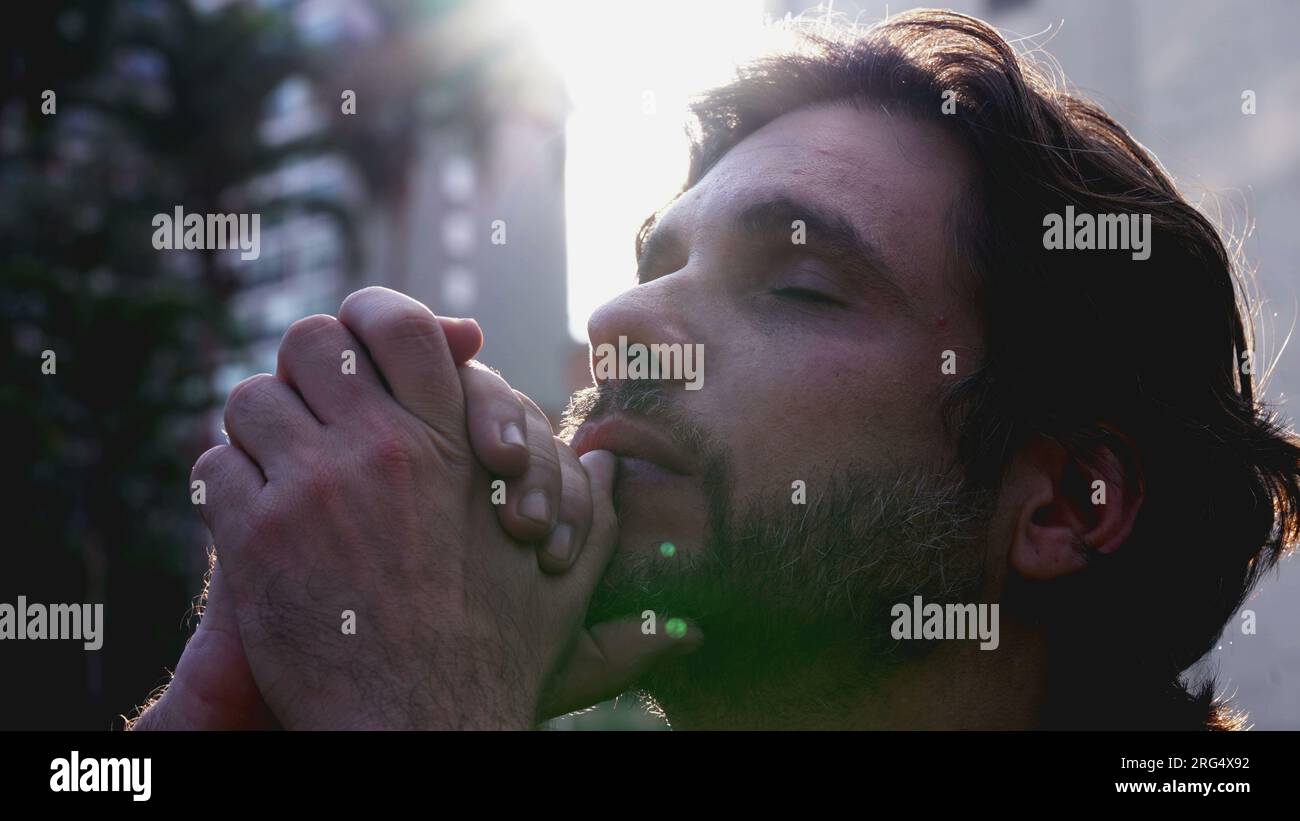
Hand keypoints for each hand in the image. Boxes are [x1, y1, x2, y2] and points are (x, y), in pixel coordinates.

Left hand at [134, 289, 699, 729]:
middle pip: (311, 341)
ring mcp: (312, 488)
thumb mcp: (566, 574)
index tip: (363, 345)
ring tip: (278, 462)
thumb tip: (612, 460)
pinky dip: (226, 484)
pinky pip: (214, 466)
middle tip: (311, 403)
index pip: (400, 323)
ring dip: (260, 427)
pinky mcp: (255, 537)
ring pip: (251, 398)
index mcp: (453, 442)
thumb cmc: (498, 656)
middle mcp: (381, 448)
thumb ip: (593, 505)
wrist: (421, 728)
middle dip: (305, 366)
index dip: (372, 317)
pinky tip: (251, 515)